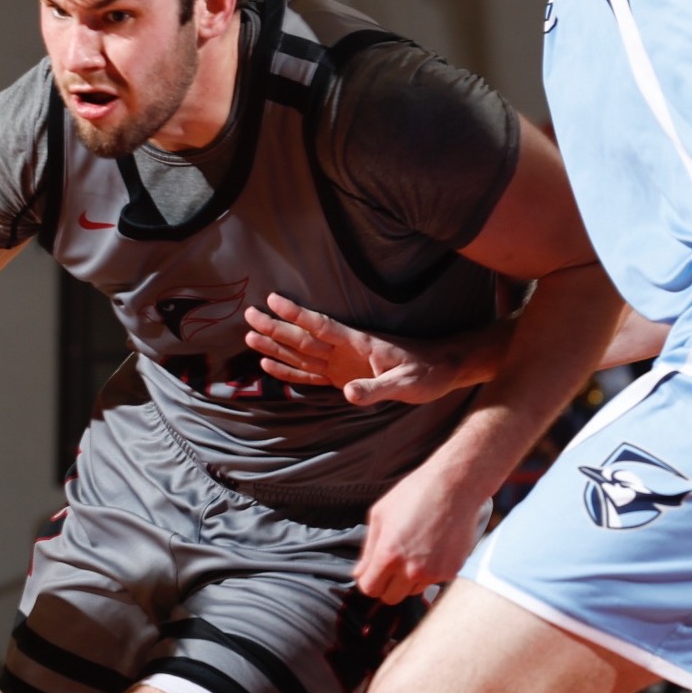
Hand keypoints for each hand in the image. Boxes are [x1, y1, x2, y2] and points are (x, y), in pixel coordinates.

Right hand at [244, 292, 500, 405]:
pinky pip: (309, 373)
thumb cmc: (427, 373)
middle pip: (304, 337)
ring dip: (276, 345)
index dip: (298, 314)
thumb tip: (348, 392)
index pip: (322, 326)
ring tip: (249, 336)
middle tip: (248, 314)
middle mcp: (345, 350)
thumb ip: (377, 389)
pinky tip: (269, 366)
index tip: (273, 299)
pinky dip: (289, 371)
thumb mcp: (405, 384)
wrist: (442, 371)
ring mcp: (341, 363)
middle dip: (276, 327)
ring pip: (302, 352)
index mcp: (358, 344)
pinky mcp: (342, 377)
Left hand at [352, 462, 489, 604]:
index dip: (368, 581)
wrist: (455, 486)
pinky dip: (429, 572)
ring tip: (415, 551)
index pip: (369, 589)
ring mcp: (434, 573)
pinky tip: (432, 548)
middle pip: (390, 598)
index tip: (372, 572)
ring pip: (412, 592)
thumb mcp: (380, 515)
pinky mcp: (452, 572)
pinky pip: (433, 582)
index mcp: (389, 555)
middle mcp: (411, 570)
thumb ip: (367, 549)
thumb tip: (359, 574)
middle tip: (392, 564)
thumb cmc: (414, 494)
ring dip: (408, 580)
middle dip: (386, 584)